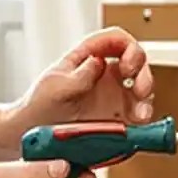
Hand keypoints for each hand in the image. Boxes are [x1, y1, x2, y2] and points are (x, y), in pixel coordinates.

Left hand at [8, 27, 155, 133]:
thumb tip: (97, 62)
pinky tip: (138, 123)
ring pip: (141, 88)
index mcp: (88, 59)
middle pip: (136, 62)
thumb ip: (77, 75)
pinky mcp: (118, 119)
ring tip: (141, 112)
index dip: (127, 46)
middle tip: (138, 87)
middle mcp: (104, 75)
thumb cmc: (37, 107)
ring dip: (147, 97)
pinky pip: (138, 114)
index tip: (126, 64)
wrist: (31, 137)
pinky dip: (143, 118)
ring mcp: (113, 97)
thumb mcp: (53, 87)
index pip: (115, 40)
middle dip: (143, 72)